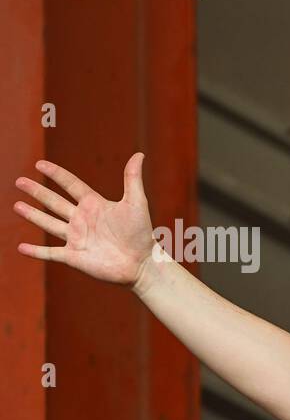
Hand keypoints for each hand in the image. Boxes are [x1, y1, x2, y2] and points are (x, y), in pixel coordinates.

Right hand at [13, 153, 156, 288]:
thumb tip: (139, 154)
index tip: (40, 164)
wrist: (142, 264)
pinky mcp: (73, 257)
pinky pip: (50, 253)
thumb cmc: (141, 234)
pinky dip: (35, 251)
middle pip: (54, 202)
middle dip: (37, 192)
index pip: (71, 185)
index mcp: (94, 205)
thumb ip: (133, 179)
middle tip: (19, 181)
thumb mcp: (136, 203)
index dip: (56, 174)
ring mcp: (76, 238)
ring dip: (32, 215)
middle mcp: (82, 220)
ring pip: (49, 224)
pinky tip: (21, 247)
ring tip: (16, 206)